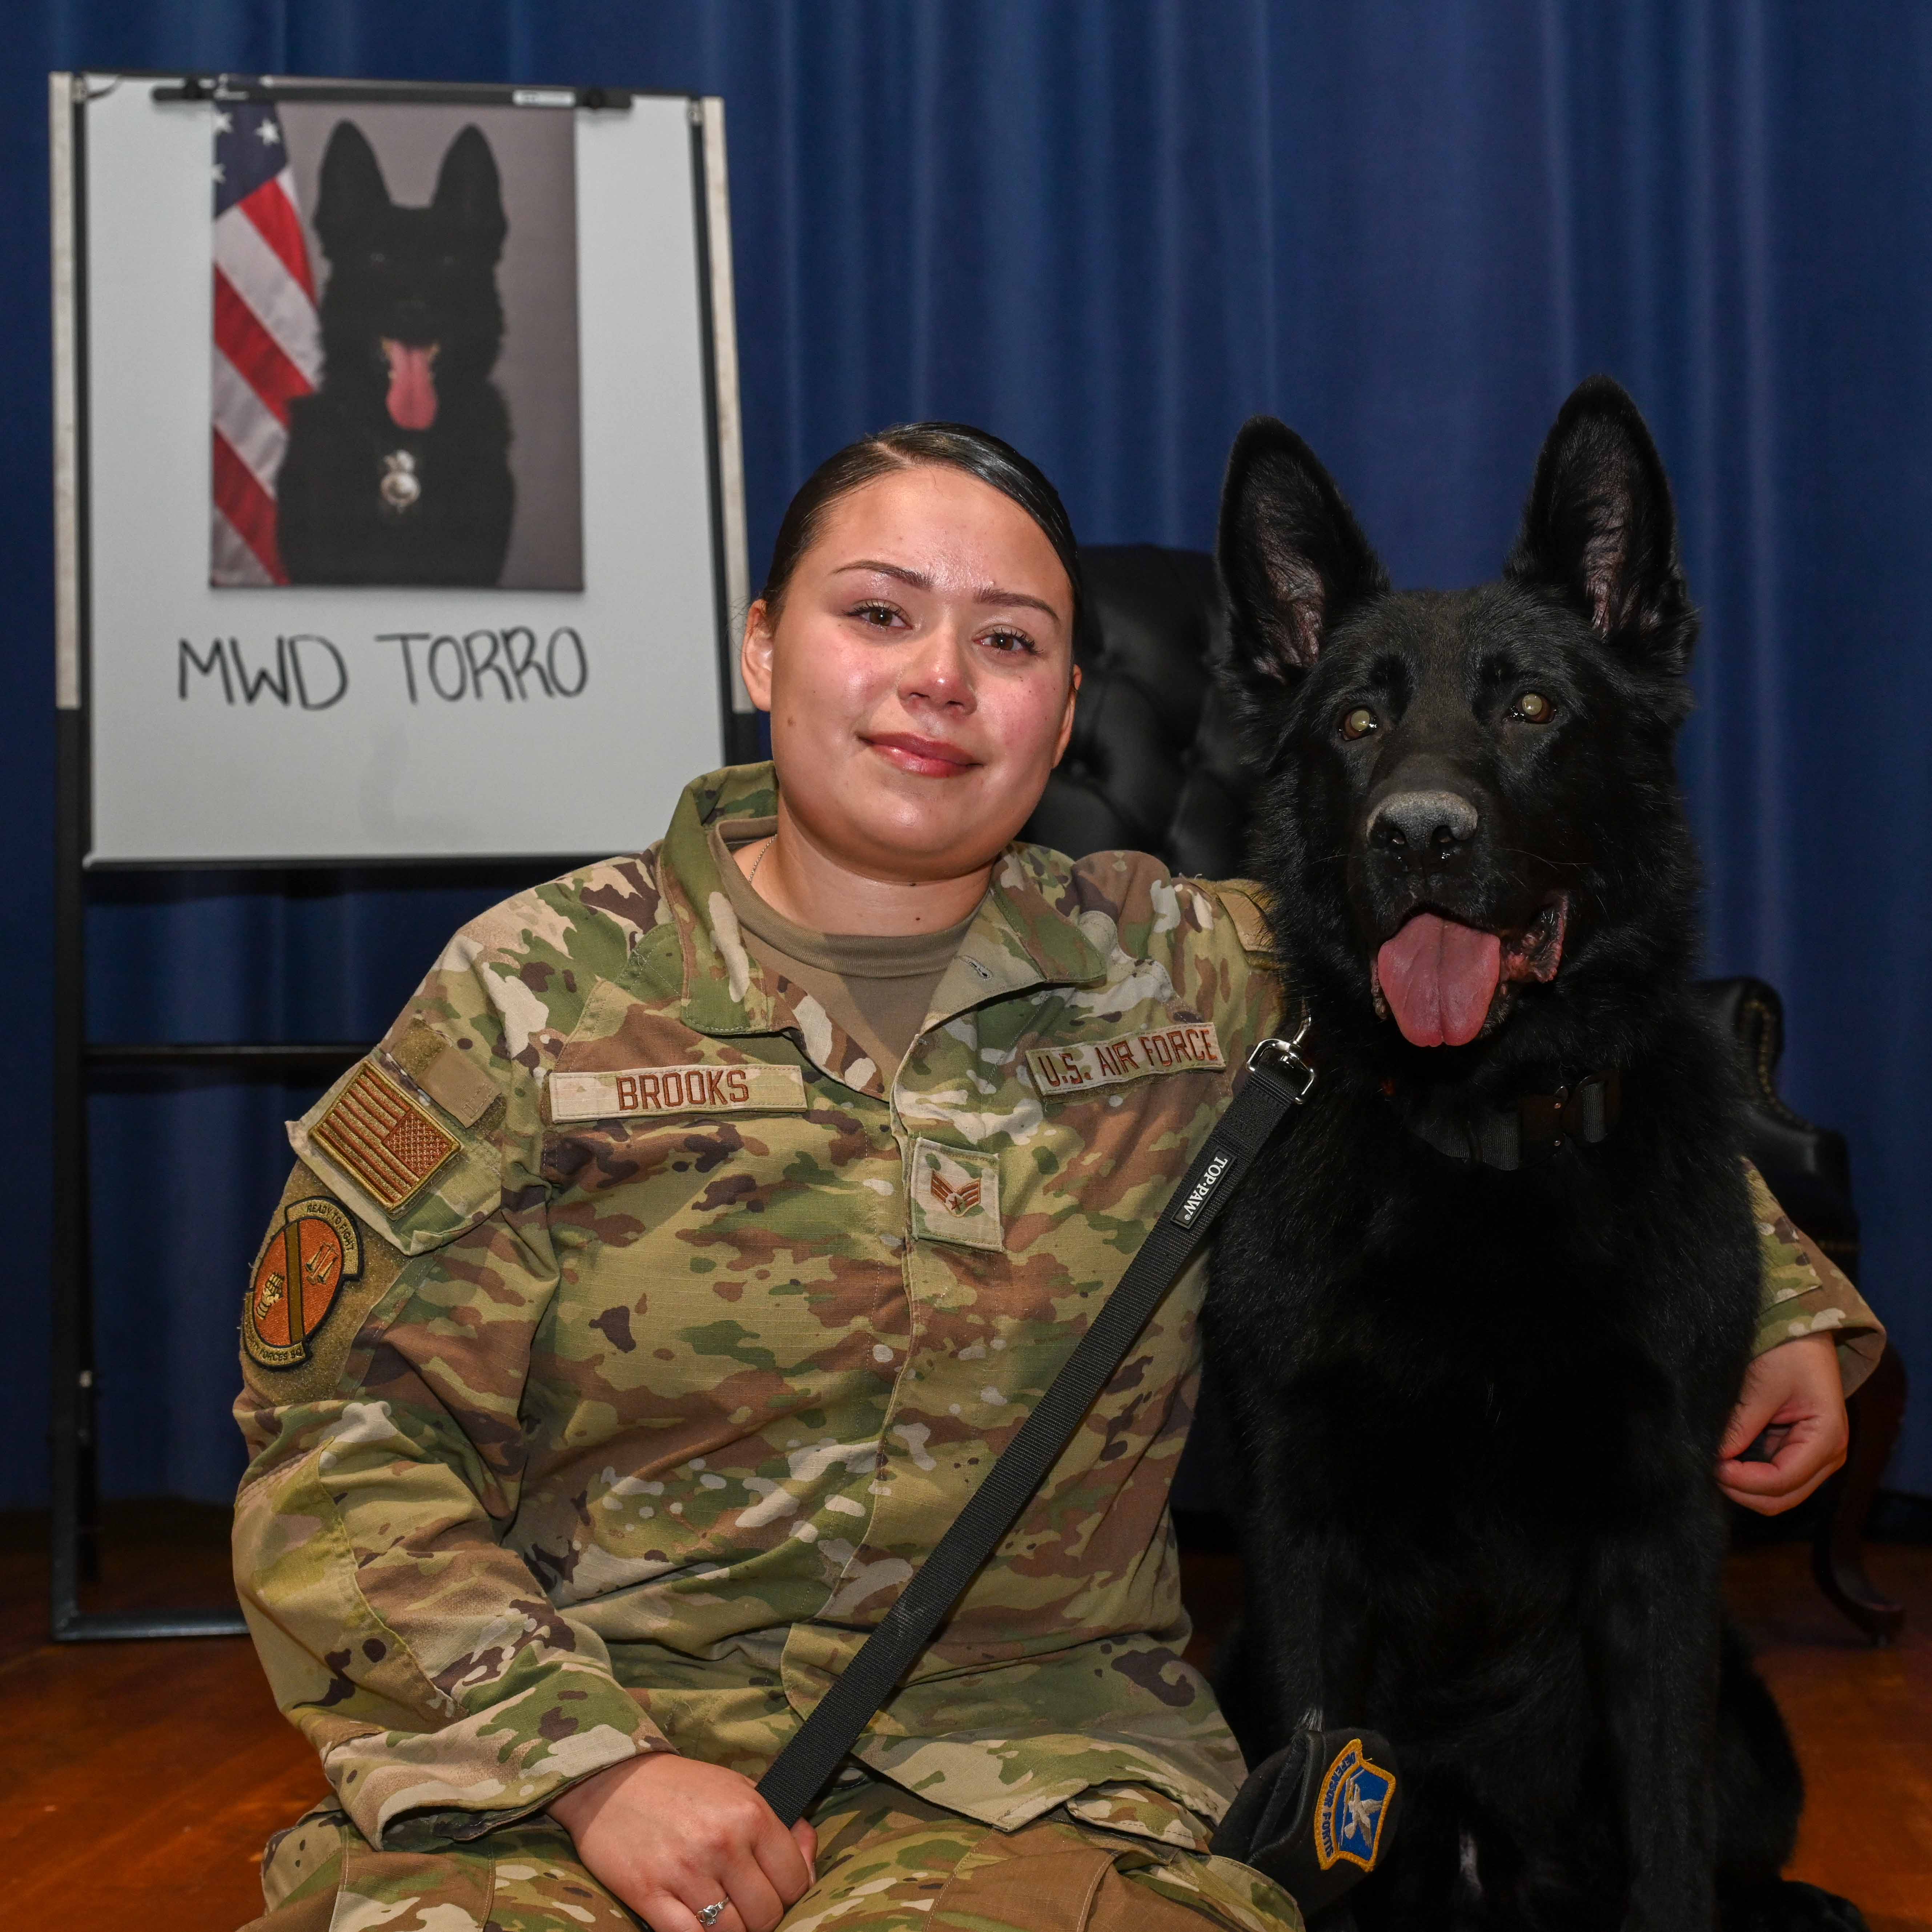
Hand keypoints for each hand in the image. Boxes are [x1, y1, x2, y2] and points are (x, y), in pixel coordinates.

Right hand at [548, 1754, 817, 1931]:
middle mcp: (722, 1842)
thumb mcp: (738, 1789)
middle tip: (745, 1905)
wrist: (611, 1782)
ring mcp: (685, 1871)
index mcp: (750, 1813)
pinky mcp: (649, 1894)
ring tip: (720, 1913)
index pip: (795, 1881)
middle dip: (761, 1917)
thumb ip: (778, 1823)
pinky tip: (695, 1922)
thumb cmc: (681, 1787)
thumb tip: (809, 1854)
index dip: (790, 1893)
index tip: (776, 1890)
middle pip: (767, 1914)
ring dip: (730, 1930)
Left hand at [1716, 1332, 1848, 1514]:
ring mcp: (1814, 1457)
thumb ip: (1741, 1424)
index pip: (1782, 1481)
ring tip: (1714, 1464)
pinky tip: (1726, 1460)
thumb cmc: (1788, 1353)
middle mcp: (1827, 1457)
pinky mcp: (1798, 1451)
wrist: (1802, 1334)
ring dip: (1744, 1486)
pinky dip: (1748, 1475)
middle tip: (1707, 1468)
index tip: (1712, 1466)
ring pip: (1777, 1494)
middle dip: (1742, 1490)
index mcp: (1826, 1440)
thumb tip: (1714, 1457)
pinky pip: (1772, 1477)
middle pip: (1781, 1498)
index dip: (1744, 1481)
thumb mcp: (1763, 1385)